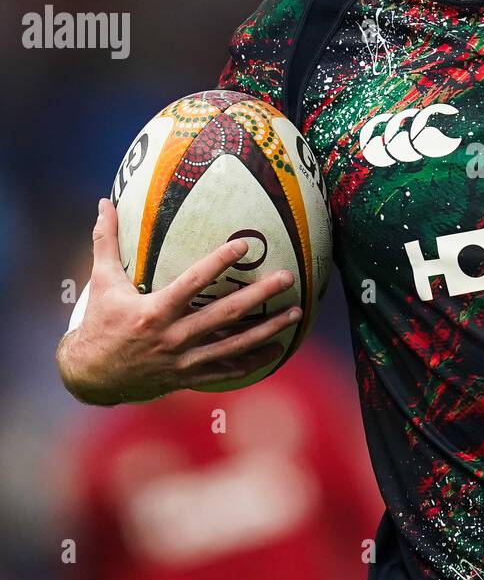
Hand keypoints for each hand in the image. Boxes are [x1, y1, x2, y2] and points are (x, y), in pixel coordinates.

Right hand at [56, 197, 300, 404]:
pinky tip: (276, 349)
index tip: (245, 245)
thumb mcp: (101, 281)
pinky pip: (227, 371)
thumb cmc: (99, 324)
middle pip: (226, 315)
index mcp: (153, 311)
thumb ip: (105, 241)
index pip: (194, 283)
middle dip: (260, 296)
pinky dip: (253, 361)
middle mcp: (173, 338)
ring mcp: (184, 361)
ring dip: (268, 329)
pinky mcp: (188, 377)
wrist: (91, 377)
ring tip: (296, 313)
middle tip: (288, 277)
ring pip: (235, 345)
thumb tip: (103, 202)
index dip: (219, 262)